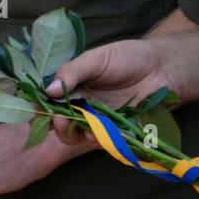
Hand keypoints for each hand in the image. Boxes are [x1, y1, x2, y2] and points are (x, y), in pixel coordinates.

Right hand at [46, 36, 198, 145]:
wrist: (163, 69)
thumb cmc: (127, 58)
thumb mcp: (95, 59)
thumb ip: (71, 73)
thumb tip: (48, 91)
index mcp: (71, 85)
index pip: (47, 99)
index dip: (38, 105)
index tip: (35, 108)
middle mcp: (79, 104)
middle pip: (56, 120)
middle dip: (53, 122)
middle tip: (58, 119)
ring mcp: (96, 119)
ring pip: (73, 135)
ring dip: (69, 134)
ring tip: (74, 127)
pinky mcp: (113, 131)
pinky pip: (97, 140)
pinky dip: (92, 139)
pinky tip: (95, 133)